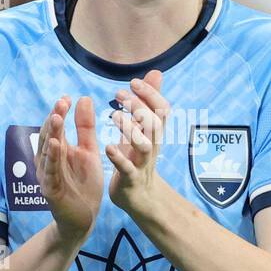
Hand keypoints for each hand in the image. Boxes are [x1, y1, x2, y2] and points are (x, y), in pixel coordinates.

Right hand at [36, 95, 102, 244]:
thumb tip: (82, 98)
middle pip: (49, 136)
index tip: (67, 97)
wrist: (84, 218)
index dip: (60, 112)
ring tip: (57, 118)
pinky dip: (52, 158)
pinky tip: (56, 145)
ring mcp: (47, 175)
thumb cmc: (83, 184)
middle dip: (54, 119)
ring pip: (47, 152)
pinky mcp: (51, 189)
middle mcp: (47, 161)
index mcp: (57, 151)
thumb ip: (85, 128)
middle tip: (61, 103)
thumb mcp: (88, 152)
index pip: (56, 127)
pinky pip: (51, 171)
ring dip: (52, 135)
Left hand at [106, 70, 168, 216]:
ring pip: (144, 145)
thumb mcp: (143, 130)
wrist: (140, 198)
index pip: (162, 110)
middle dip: (139, 106)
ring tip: (114, 115)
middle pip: (154, 123)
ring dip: (131, 129)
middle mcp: (151, 146)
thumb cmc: (138, 158)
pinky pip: (127, 169)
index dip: (151, 94)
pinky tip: (108, 147)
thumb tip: (156, 72)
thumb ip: (148, 101)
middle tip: (119, 94)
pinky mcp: (130, 179)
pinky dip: (119, 158)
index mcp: (154, 134)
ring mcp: (142, 164)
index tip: (133, 82)